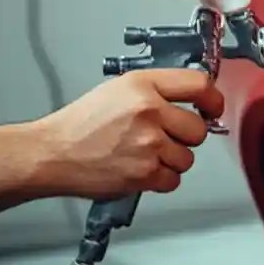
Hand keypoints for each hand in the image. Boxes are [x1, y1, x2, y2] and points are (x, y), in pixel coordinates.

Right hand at [28, 69, 224, 198]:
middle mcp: (149, 111)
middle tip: (163, 138)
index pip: (200, 85)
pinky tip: (140, 169)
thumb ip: (157, 91)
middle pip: (199, 129)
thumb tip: (194, 96)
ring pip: (187, 157)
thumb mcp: (119, 90)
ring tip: (144, 155)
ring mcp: (149, 143)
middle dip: (185, 137)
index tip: (212, 108)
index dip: (213, 100)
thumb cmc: (80, 124)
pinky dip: (160, 179)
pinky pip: (173, 179)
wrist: (50, 153)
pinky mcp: (144, 172)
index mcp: (143, 85)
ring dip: (171, 160)